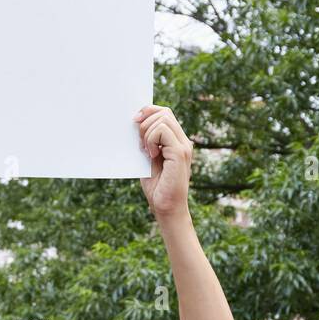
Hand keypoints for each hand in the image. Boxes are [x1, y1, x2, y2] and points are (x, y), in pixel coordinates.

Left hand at [135, 104, 192, 220]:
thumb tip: (136, 124)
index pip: (165, 113)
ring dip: (147, 133)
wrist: (166, 208)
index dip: (148, 111)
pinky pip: (162, 131)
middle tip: (139, 144)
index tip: (134, 120)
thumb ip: (147, 142)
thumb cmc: (157, 188)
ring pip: (163, 119)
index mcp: (176, 141)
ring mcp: (183, 146)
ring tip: (146, 152)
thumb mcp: (148, 160)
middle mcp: (183, 141)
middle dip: (145, 122)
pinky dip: (151, 140)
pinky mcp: (179, 152)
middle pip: (164, 112)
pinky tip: (151, 155)